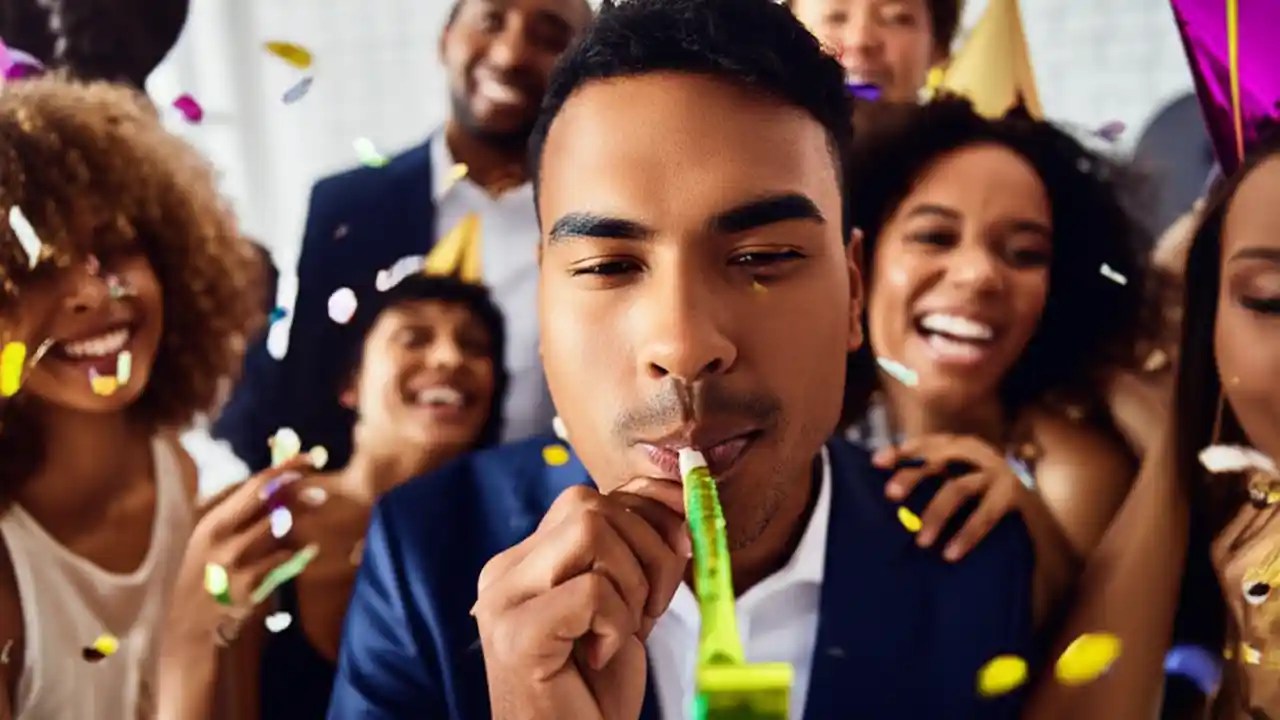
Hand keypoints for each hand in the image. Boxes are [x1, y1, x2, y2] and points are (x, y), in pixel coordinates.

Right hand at [162, 457, 314, 648]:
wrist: (189, 621)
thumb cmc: (208, 572)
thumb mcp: (214, 539)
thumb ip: (242, 514)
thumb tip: (278, 484)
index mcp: (213, 520)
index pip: (253, 484)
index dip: (284, 469)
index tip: (307, 460)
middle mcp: (219, 536)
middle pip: (264, 501)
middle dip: (295, 490)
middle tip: (321, 488)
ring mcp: (231, 560)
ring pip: (276, 529)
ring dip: (301, 518)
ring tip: (317, 510)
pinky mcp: (245, 584)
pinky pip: (281, 562)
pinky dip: (298, 553)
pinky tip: (310, 548)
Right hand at [472, 479, 690, 719]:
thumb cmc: (595, 690)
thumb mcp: (627, 605)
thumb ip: (640, 554)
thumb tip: (681, 495)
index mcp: (526, 561)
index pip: (590, 498)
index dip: (648, 510)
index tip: (683, 545)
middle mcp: (506, 572)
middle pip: (590, 505)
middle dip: (646, 549)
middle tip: (650, 608)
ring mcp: (505, 600)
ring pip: (591, 531)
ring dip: (632, 584)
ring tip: (621, 632)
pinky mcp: (517, 634)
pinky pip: (593, 590)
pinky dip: (616, 622)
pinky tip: (601, 656)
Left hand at [874, 434, 1027, 561]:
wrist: (1031, 503)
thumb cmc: (975, 492)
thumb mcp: (952, 476)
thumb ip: (925, 478)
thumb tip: (885, 495)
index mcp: (956, 445)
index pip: (923, 444)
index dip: (900, 452)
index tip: (875, 463)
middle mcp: (975, 454)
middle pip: (937, 461)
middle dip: (912, 476)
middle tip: (889, 496)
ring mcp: (995, 473)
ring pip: (958, 489)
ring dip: (936, 514)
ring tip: (921, 541)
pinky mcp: (1012, 496)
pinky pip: (985, 516)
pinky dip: (967, 535)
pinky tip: (950, 553)